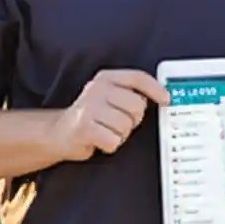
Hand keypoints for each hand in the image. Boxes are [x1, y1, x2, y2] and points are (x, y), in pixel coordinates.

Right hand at [50, 69, 169, 160]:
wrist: (58, 132)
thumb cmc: (91, 116)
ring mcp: (89, 107)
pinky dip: (110, 145)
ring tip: (106, 131)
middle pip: (137, 106)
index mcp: (105, 78)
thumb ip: (129, 93)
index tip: (166, 100)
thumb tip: (160, 97)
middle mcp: (96, 88)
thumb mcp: (108, 97)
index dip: (155, 89)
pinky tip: (99, 140)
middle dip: (133, 120)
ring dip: (120, 135)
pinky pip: (113, 141)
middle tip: (119, 122)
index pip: (137, 77)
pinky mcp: (84, 127)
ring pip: (126, 126)